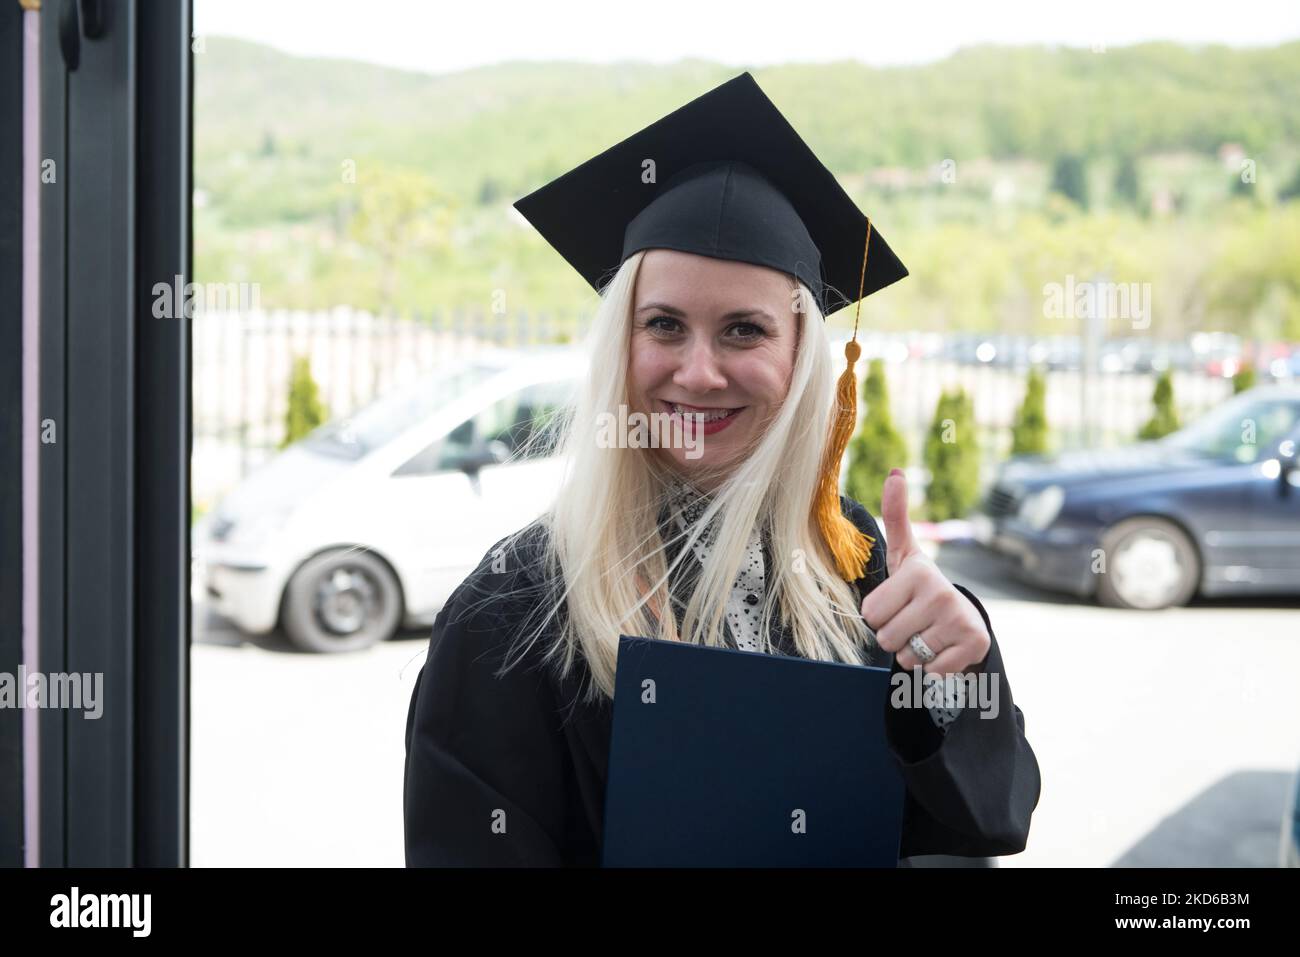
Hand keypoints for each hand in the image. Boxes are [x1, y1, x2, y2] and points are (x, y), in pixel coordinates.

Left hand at [859, 469, 989, 675]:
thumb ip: (895, 515)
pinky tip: (943, 648)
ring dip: (912, 651)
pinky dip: (933, 666)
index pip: (870, 614)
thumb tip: (895, 471)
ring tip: (927, 633)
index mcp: (919, 572)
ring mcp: (960, 620)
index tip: (897, 603)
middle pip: (886, 637)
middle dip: (894, 634)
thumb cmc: (922, 585)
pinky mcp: (974, 646)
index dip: (879, 614)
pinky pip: (931, 671)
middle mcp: (942, 593)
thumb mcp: (906, 553)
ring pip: (907, 657)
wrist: (964, 615)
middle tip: (913, 620)